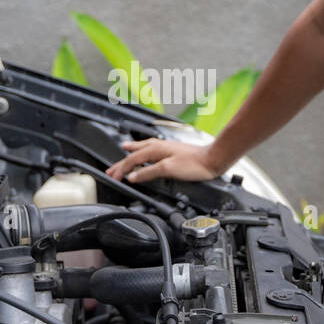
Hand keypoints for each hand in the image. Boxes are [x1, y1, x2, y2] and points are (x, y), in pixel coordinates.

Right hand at [104, 138, 223, 183]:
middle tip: (111, 170)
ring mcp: (164, 148)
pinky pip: (150, 150)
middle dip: (121, 162)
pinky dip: (142, 151)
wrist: (212, 160)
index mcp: (154, 149)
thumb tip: (133, 176)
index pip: (132, 160)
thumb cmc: (194, 164)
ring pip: (142, 149)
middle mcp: (158, 146)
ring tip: (123, 150)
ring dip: (131, 153)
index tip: (113, 177)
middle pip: (134, 154)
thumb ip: (149, 172)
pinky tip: (145, 152)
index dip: (121, 170)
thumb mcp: (168, 170)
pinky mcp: (171, 152)